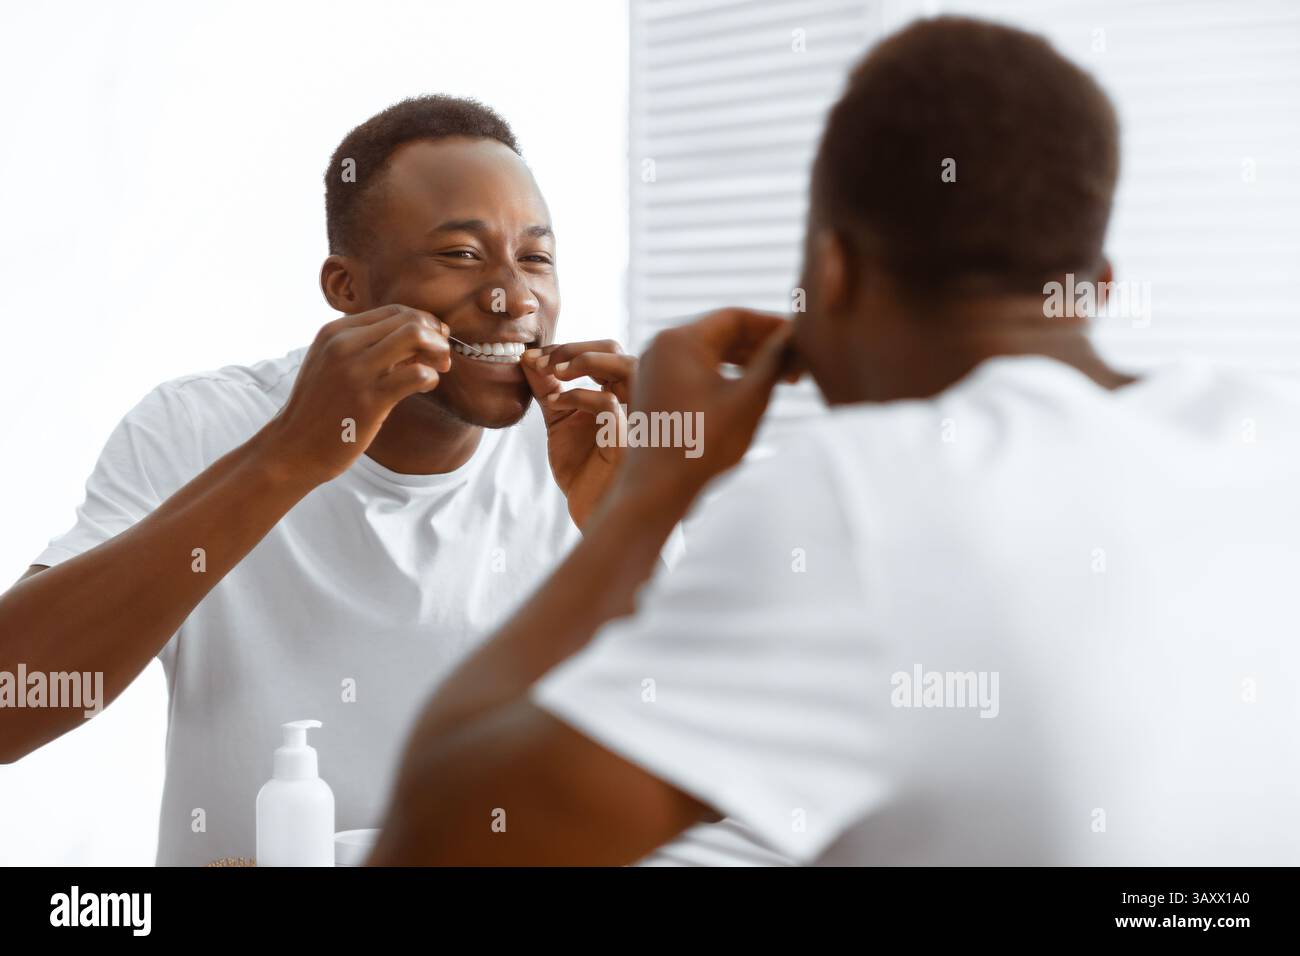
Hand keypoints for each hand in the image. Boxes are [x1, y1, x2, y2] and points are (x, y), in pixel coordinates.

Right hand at [260, 304, 450, 486]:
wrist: (294, 448)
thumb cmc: (322, 409)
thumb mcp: (335, 365)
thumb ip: (370, 348)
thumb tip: (419, 337)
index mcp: (335, 332)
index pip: (394, 311)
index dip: (423, 322)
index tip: (434, 341)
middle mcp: (344, 344)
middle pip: (409, 319)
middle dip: (435, 334)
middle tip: (442, 356)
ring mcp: (355, 371)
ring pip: (415, 336)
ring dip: (438, 350)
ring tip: (440, 368)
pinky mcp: (369, 400)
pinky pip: (416, 374)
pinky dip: (431, 376)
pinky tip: (426, 386)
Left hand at [521, 340, 635, 527]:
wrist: (591, 511)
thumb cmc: (583, 471)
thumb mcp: (559, 422)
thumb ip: (547, 390)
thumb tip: (527, 357)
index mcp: (619, 392)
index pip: (602, 351)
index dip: (566, 348)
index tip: (533, 358)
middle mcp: (632, 400)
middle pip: (614, 349)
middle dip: (572, 348)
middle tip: (539, 361)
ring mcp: (635, 417)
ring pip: (624, 365)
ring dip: (582, 360)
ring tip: (552, 371)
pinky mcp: (628, 439)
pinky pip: (607, 403)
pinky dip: (577, 394)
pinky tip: (555, 404)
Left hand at [611, 307, 795, 512]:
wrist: (656, 489)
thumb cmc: (701, 446)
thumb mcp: (748, 399)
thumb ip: (773, 361)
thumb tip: (794, 335)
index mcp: (678, 340)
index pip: (735, 317)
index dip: (772, 325)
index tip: (801, 336)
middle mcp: (660, 346)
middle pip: (722, 333)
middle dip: (762, 346)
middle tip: (798, 361)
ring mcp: (654, 368)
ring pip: (710, 353)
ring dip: (747, 362)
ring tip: (784, 378)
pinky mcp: (655, 389)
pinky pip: (695, 371)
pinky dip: (725, 376)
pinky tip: (752, 390)